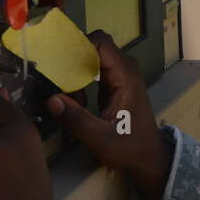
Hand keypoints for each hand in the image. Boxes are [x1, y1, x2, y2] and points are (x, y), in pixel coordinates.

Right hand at [46, 29, 171, 199]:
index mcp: (125, 76)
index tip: (58, 59)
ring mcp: (120, 74)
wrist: (148, 157)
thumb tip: (51, 99)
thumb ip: (77, 120)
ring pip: (91, 56)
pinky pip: (92, 69)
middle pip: (94, 45)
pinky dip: (79, 79)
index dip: (79, 45)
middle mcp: (124, 69)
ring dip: (74, 70)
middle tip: (54, 75)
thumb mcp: (101, 139)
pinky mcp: (113, 82)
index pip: (101, 42)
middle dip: (73, 57)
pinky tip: (76, 101)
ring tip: (67, 94)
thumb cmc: (130, 148)